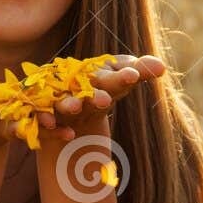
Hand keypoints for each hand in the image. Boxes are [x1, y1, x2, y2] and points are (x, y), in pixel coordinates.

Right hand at [34, 53, 167, 143]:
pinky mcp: (40, 120)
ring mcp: (54, 102)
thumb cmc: (98, 92)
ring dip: (67, 105)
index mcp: (92, 73)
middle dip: (93, 93)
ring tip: (76, 108)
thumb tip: (162, 67)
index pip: (109, 72)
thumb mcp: (118, 84)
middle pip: (83, 87)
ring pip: (60, 103)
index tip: (135, 76)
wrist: (68, 115)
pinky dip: (53, 130)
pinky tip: (67, 135)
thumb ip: (139, 71)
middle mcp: (71, 84)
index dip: (120, 75)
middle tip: (106, 99)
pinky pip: (44, 126)